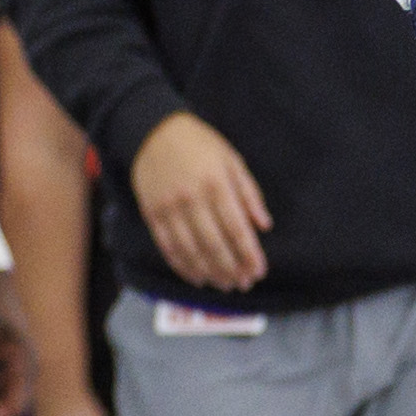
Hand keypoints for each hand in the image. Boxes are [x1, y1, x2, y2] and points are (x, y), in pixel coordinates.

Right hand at [130, 112, 269, 291]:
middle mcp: (192, 199)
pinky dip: (182, 266)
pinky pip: (167, 246)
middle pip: (214, 244)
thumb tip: (264, 225)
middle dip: (231, 269)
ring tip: (224, 285)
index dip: (249, 254)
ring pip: (190, 250)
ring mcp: (168, 207)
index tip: (259, 271)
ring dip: (209, 272)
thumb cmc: (200, 145)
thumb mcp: (232, 161)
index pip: (236, 229)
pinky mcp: (151, 213)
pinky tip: (196, 277)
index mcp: (216, 185)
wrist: (152, 131)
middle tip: (244, 284)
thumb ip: (249, 194)